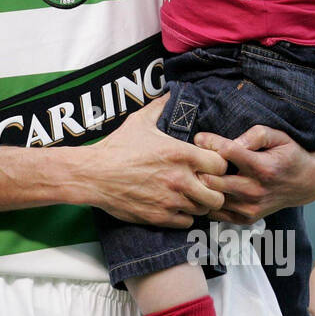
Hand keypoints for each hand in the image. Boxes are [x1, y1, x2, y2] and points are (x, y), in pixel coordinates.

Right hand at [91, 95, 227, 227]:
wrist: (94, 174)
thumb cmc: (116, 148)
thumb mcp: (140, 121)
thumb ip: (160, 107)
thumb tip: (171, 93)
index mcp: (181, 154)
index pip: (221, 165)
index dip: (218, 165)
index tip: (209, 164)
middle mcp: (180, 179)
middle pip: (219, 194)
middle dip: (215, 189)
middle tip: (205, 185)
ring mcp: (171, 200)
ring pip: (204, 210)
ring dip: (199, 203)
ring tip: (190, 195)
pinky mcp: (160, 217)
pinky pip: (186, 222)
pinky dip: (184, 216)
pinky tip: (175, 205)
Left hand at [195, 125, 314, 224]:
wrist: (307, 183)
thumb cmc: (289, 155)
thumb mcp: (278, 136)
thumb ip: (255, 135)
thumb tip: (227, 143)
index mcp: (262, 167)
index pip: (226, 153)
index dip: (210, 143)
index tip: (201, 138)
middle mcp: (255, 190)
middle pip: (212, 180)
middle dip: (200, 168)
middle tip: (196, 159)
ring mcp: (251, 207)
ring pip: (212, 198)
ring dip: (202, 186)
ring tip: (200, 173)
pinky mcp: (247, 218)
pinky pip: (217, 213)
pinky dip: (209, 201)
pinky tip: (211, 189)